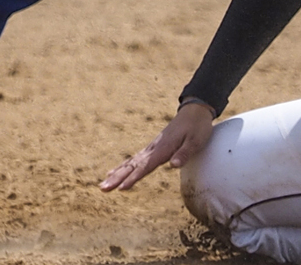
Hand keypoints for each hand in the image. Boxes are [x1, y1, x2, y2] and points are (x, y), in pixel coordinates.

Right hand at [98, 102, 213, 190]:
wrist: (194, 111)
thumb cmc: (197, 128)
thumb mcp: (196, 141)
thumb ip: (184, 153)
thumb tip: (173, 165)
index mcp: (163, 149)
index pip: (146, 166)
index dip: (134, 178)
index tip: (122, 188)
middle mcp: (153, 149)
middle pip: (132, 166)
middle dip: (117, 178)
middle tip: (103, 189)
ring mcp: (151, 148)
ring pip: (130, 163)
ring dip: (116, 175)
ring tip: (103, 185)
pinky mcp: (152, 149)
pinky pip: (133, 160)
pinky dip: (122, 168)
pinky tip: (113, 173)